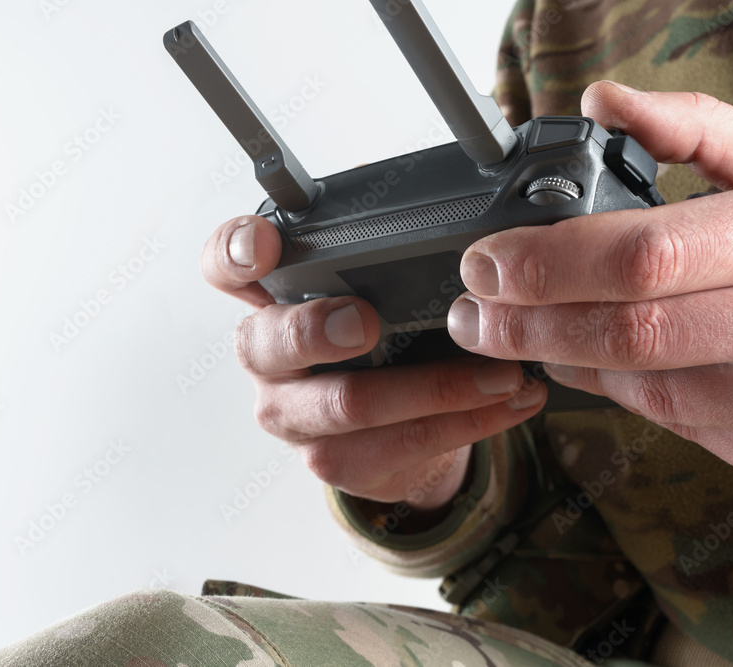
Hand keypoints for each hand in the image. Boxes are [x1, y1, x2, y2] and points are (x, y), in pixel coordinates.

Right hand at [201, 215, 546, 509]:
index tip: (266, 244)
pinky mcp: (330, 461)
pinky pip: (399, 443)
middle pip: (272, 342)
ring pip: (349, 402)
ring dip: (437, 388)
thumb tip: (456, 222)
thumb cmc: (379, 345)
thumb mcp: (374, 294)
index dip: (235, 252)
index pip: (227, 266)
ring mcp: (292, 414)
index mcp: (269, 299)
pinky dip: (465, 423)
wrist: (386, 430)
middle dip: (320, 329)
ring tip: (501, 374)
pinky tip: (505, 406)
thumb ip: (381, 260)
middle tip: (371, 323)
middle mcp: (267, 357)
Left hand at [447, 81, 732, 495]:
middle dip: (528, 328)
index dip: (548, 265)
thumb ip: (701, 129)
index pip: (645, 257)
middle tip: (475, 315)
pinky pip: (679, 427)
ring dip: (565, 362)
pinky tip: (593, 364)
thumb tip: (603, 103)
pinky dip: (621, 393)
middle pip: (631, 337)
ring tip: (521, 334)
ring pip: (646, 391)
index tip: (487, 262)